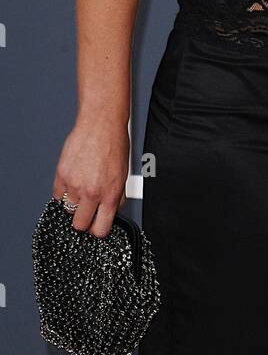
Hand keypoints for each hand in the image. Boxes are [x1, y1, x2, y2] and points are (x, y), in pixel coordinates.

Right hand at [52, 118, 130, 237]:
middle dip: (83, 221)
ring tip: (82, 189)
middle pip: (80, 225)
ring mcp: (74, 185)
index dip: (98, 230)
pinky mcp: (61, 175)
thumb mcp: (123, 175)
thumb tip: (110, 211)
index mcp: (110, 195)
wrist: (100, 125)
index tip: (96, 226)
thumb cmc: (114, 146)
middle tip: (87, 211)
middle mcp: (91, 193)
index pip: (100, 229)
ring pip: (68, 210)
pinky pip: (57, 195)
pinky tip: (73, 181)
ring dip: (73, 203)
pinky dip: (63, 192)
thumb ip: (116, 196)